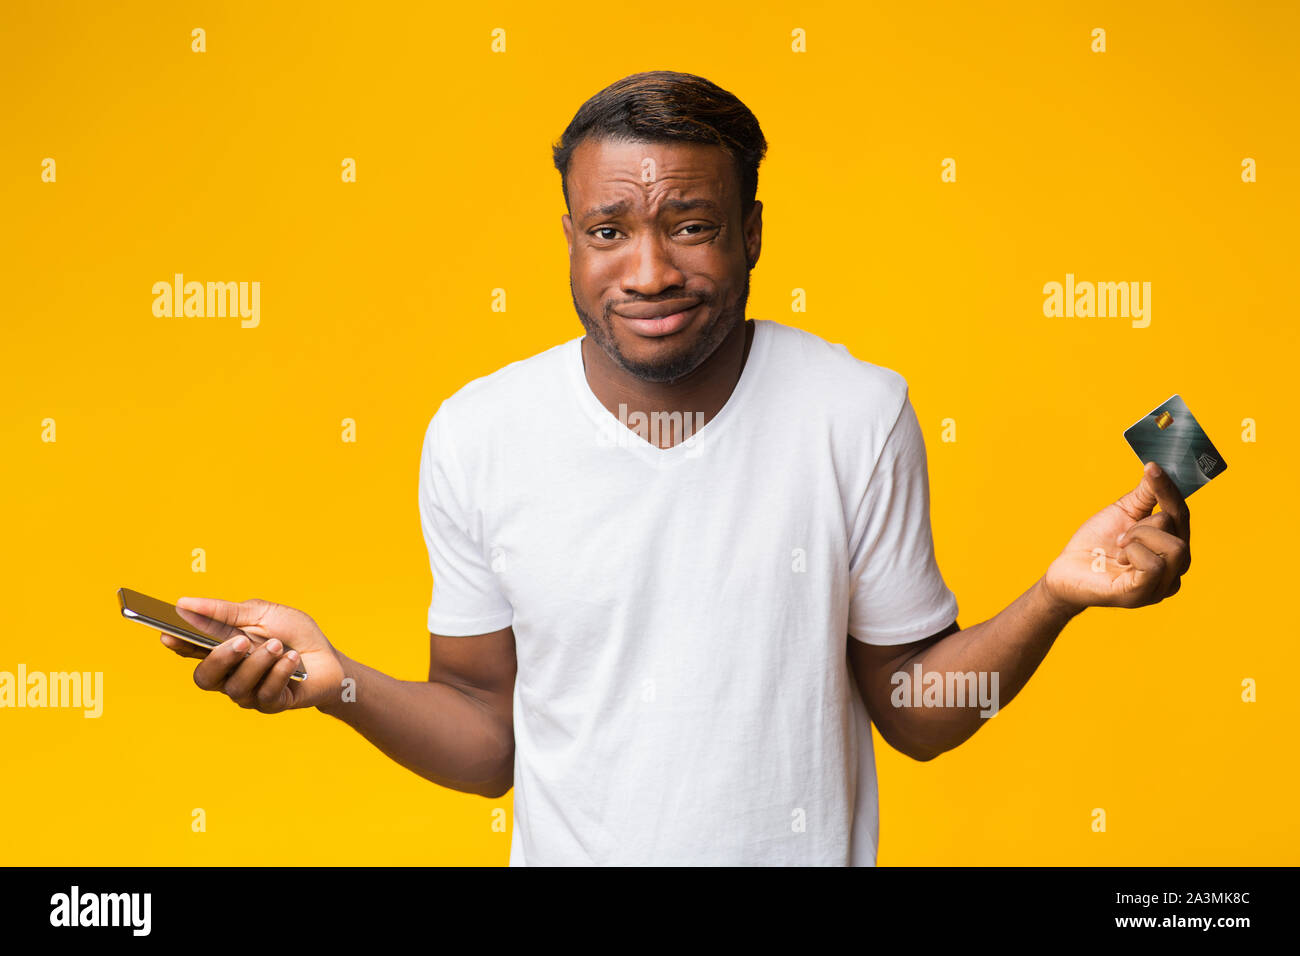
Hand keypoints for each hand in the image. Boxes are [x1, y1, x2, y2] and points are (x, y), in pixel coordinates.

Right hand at [158, 597, 344, 712]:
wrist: (330, 659)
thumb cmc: (295, 634)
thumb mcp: (262, 613)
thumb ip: (224, 612)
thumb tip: (184, 602)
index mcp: (223, 649)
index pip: (190, 651)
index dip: (177, 645)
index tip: (168, 634)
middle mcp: (230, 675)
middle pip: (205, 678)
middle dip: (219, 660)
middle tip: (239, 641)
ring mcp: (249, 693)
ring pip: (237, 687)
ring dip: (258, 663)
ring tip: (278, 646)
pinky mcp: (271, 704)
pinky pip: (266, 694)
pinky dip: (280, 672)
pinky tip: (293, 659)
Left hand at [1043, 461, 1191, 612]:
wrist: (1065, 570)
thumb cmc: (1096, 543)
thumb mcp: (1123, 513)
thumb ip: (1146, 494)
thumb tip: (1157, 467)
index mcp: (1171, 548)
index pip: (1181, 514)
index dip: (1168, 490)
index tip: (1152, 467)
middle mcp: (1174, 570)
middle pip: (1178, 529)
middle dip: (1145, 523)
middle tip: (1120, 535)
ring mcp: (1161, 587)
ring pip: (1173, 547)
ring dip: (1138, 538)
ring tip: (1119, 547)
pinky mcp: (1143, 596)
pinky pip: (1154, 566)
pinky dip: (1133, 554)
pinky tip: (1118, 560)